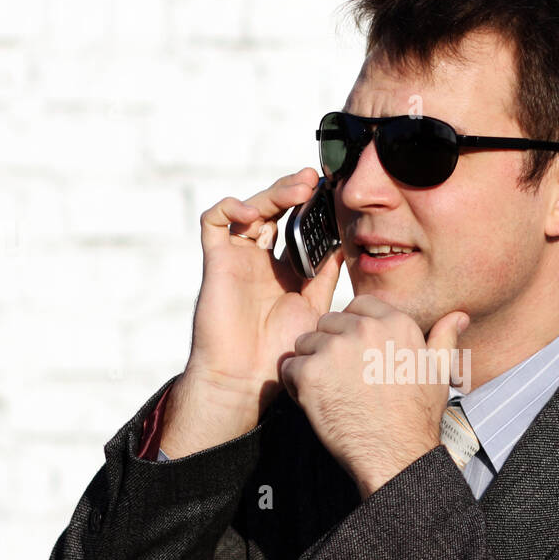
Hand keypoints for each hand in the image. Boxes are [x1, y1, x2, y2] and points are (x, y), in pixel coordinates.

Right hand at [187, 168, 346, 417]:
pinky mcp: (217, 261)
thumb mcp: (314, 307)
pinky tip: (252, 211)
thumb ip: (325, 276)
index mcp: (286, 269)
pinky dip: (229, 207)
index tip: (334, 193)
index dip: (313, 208)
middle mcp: (262, 259)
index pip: (299, 226)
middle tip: (316, 182)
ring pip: (251, 209)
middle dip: (295, 191)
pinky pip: (214, 223)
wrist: (245, 378)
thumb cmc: (280, 351)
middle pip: (277, 211)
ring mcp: (239, 258)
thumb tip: (344, 245)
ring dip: (274, 194)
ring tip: (299, 190)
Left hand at [280, 295, 469, 498]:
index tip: (357, 355)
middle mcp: (364, 328)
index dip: (353, 330)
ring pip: (306, 343)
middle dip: (331, 346)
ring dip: (312, 364)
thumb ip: (443, 339)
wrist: (396, 454)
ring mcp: (335, 349)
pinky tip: (315, 402)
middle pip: (329, 322)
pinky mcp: (311, 372)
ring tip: (330, 391)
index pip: (358, 306)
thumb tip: (458, 316)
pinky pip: (290, 367)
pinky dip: (295, 385)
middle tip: (344, 379)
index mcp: (395, 323)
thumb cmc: (416, 418)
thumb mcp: (439, 372)